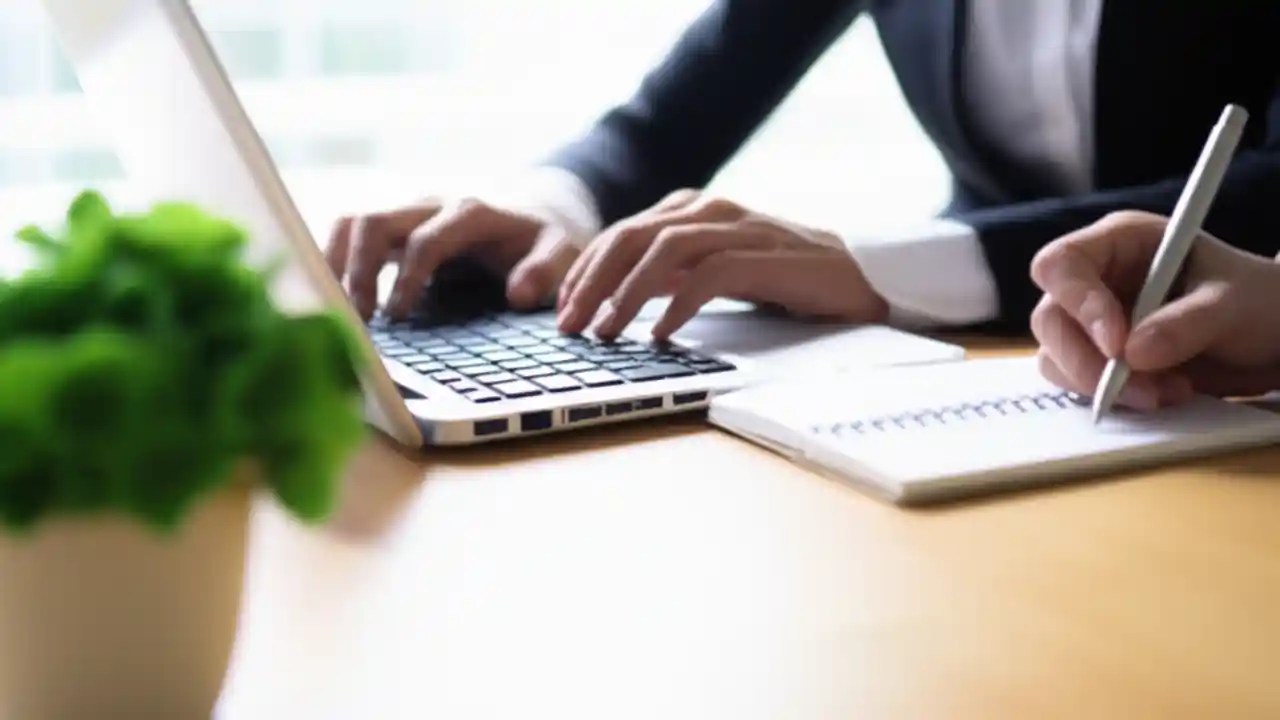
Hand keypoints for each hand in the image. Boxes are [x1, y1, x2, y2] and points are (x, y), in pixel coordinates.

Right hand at [326, 197, 580, 318]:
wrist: (533, 212)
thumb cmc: (544, 241)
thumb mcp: (562, 253)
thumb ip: (546, 270)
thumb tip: (517, 294)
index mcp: (472, 212)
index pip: (427, 239)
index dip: (408, 277)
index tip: (397, 315)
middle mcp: (432, 205)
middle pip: (375, 221)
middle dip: (360, 269)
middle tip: (358, 320)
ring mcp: (408, 213)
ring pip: (353, 222)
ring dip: (337, 264)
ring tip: (335, 312)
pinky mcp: (394, 227)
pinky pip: (350, 234)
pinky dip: (334, 262)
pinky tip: (330, 299)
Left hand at [555, 189, 888, 339]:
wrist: (858, 278)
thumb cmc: (780, 278)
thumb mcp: (713, 269)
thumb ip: (669, 273)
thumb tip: (610, 297)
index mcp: (693, 208)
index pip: (619, 232)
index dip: (583, 271)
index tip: (560, 311)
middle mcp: (711, 209)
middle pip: (631, 235)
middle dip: (591, 282)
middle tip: (568, 325)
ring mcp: (740, 228)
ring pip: (663, 249)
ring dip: (625, 293)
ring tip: (604, 332)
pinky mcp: (767, 256)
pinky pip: (710, 274)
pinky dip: (678, 303)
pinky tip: (660, 333)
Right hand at [1030, 210, 1279, 408]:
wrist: (1270, 340)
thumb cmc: (1255, 302)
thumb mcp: (1233, 304)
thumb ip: (1186, 324)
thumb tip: (1133, 353)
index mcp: (1118, 243)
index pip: (1062, 264)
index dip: (1078, 303)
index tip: (1117, 345)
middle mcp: (1094, 279)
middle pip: (1049, 318)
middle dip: (1088, 361)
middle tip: (1141, 388)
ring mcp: (1089, 322)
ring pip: (1056, 357)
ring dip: (1105, 385)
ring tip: (1169, 392)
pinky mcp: (1096, 358)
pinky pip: (1075, 382)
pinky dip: (1114, 397)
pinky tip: (1161, 394)